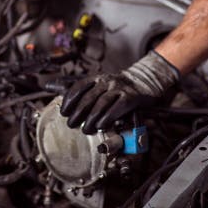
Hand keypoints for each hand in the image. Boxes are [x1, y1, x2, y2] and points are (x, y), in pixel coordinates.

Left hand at [60, 50, 178, 131]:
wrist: (143, 82)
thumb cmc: (118, 89)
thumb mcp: (102, 86)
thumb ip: (89, 94)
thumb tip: (70, 110)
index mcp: (96, 78)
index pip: (78, 87)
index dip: (69, 100)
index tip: (64, 113)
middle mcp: (106, 81)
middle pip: (88, 97)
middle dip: (77, 113)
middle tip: (71, 124)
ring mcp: (118, 88)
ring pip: (101, 104)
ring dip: (91, 119)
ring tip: (85, 129)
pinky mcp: (130, 98)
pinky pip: (116, 109)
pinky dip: (107, 118)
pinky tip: (101, 126)